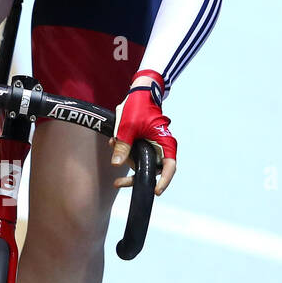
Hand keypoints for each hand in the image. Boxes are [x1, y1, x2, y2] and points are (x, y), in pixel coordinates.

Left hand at [111, 69, 176, 194]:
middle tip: (118, 183)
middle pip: (151, 168)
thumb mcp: (127, 127)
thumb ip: (123, 145)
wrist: (138, 92)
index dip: (164, 181)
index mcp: (166, 143)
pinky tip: (112, 141)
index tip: (155, 191)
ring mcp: (152, 145)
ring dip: (125, 157)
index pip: (169, 167)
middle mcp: (161, 147)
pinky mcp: (143, 143)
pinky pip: (134, 153)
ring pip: (140, 161)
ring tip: (112, 142)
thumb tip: (116, 164)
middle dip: (134, 174)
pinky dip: (124, 151)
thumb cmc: (138, 107)